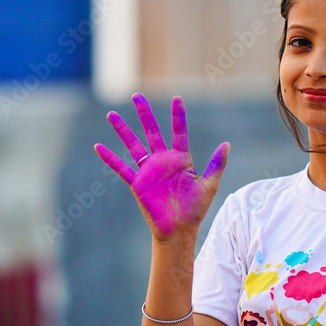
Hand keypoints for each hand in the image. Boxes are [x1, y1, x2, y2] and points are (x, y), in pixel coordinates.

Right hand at [94, 93, 228, 239]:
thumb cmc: (195, 210)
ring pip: (133, 145)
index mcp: (181, 160)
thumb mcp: (209, 185)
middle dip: (145, 114)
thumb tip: (227, 144)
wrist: (180, 230)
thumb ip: (216, 164)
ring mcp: (149, 171)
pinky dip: (110, 159)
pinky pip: (121, 169)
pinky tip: (98, 147)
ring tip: (112, 114)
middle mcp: (163, 161)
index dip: (178, 116)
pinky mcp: (137, 184)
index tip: (178, 98)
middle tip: (137, 96)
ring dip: (122, 130)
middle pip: (152, 132)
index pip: (179, 132)